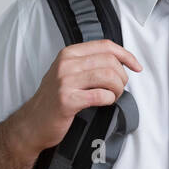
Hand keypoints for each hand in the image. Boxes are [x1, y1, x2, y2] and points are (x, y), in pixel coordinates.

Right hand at [16, 39, 142, 152]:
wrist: (32, 123)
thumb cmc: (54, 99)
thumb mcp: (68, 73)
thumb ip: (89, 63)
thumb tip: (121, 61)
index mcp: (68, 53)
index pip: (105, 46)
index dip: (126, 55)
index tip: (136, 67)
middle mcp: (66, 64)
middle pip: (110, 61)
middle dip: (122, 77)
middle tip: (118, 89)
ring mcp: (65, 82)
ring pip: (108, 76)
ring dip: (117, 89)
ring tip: (112, 96)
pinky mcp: (67, 100)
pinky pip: (100, 96)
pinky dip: (109, 100)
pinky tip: (104, 102)